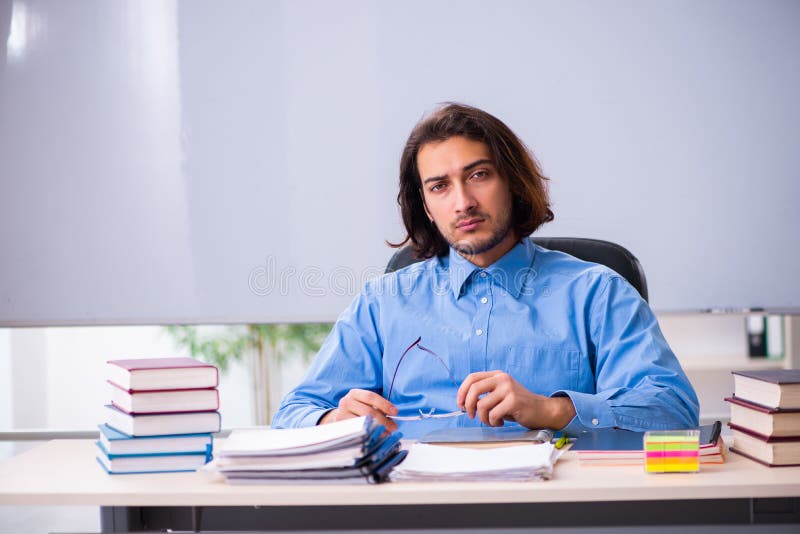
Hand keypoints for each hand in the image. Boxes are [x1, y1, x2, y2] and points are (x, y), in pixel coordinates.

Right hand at [318, 389, 398, 432]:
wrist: (339, 417)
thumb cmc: (357, 409)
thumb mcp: (364, 403)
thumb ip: (376, 406)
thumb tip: (392, 416)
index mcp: (354, 393)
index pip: (371, 397)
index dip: (384, 404)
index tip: (395, 412)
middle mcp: (346, 402)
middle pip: (368, 411)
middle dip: (384, 420)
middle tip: (394, 427)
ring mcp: (342, 415)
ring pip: (363, 423)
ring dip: (378, 429)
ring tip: (387, 433)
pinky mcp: (341, 427)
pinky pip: (358, 431)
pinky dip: (370, 435)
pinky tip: (377, 437)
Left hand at [456, 371, 575, 428]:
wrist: (542, 410)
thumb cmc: (517, 406)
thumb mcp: (500, 395)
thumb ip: (485, 394)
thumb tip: (463, 403)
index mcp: (497, 375)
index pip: (472, 378)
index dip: (462, 392)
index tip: (460, 405)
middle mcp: (502, 379)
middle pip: (474, 389)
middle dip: (468, 405)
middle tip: (471, 415)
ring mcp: (508, 389)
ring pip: (482, 405)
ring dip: (483, 418)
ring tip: (491, 421)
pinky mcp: (513, 401)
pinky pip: (492, 414)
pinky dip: (492, 422)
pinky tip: (499, 422)